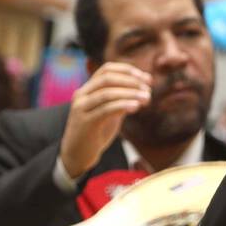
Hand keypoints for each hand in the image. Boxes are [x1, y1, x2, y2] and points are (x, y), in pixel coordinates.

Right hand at [58, 61, 152, 178]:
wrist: (76, 155)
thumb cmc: (95, 134)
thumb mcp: (109, 114)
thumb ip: (120, 101)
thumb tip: (140, 91)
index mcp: (87, 89)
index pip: (107, 69)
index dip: (128, 71)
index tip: (147, 78)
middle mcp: (82, 95)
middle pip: (107, 78)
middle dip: (131, 81)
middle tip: (148, 89)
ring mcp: (82, 108)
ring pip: (107, 93)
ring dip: (130, 93)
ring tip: (147, 98)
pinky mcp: (85, 122)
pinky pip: (106, 109)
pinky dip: (122, 105)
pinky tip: (136, 106)